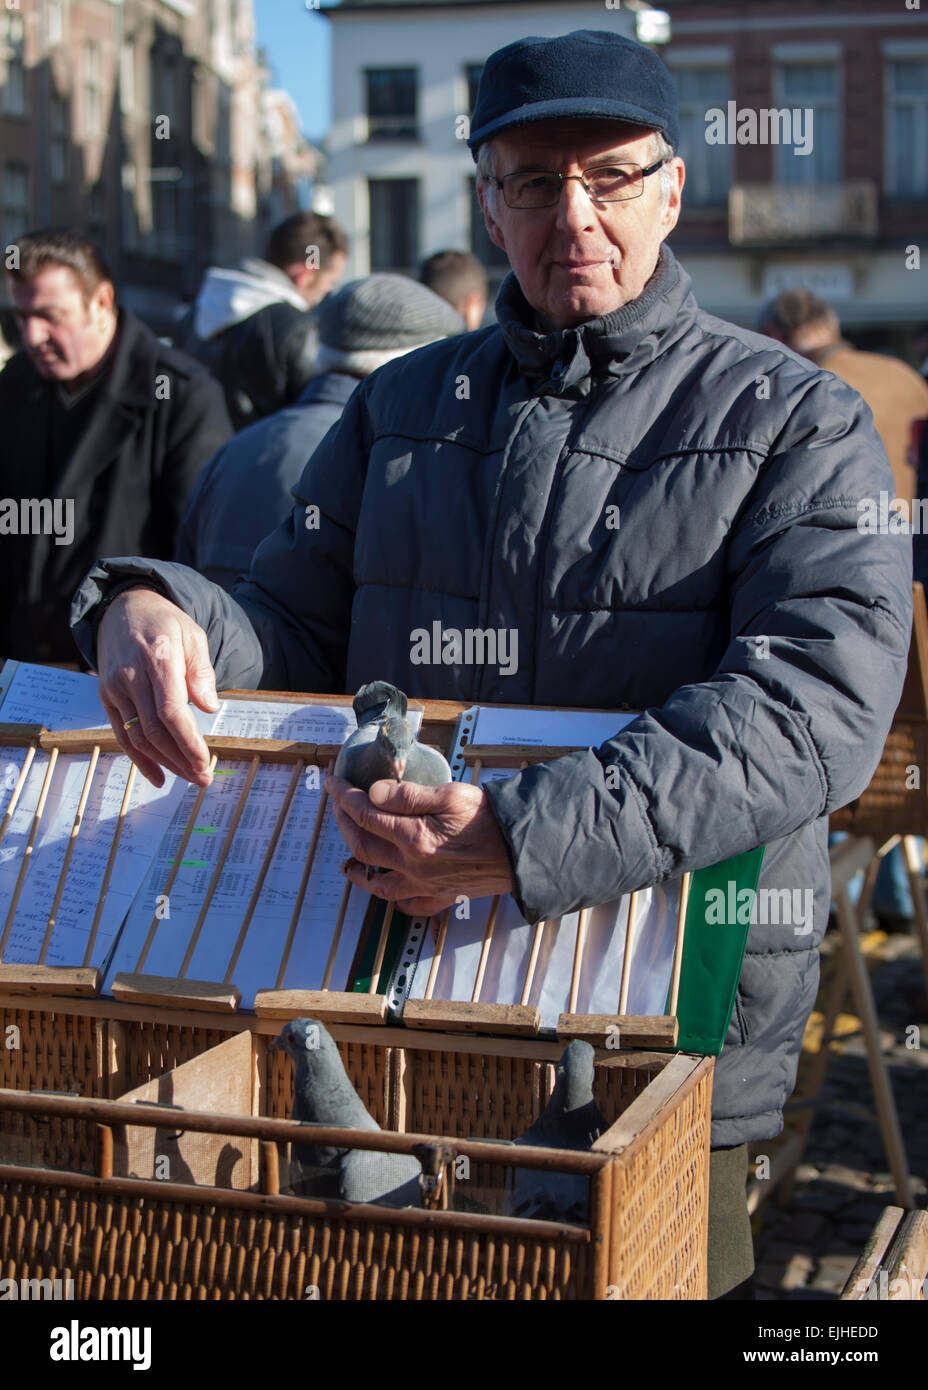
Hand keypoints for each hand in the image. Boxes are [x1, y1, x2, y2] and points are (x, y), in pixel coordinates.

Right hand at [96, 588, 218, 787]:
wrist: (123, 608)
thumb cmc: (165, 623)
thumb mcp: (193, 635)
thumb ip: (201, 672)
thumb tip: (209, 707)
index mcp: (157, 658)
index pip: (171, 711)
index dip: (188, 742)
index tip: (205, 762)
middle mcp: (130, 675)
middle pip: (154, 731)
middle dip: (181, 760)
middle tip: (204, 777)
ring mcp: (114, 687)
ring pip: (137, 737)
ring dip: (164, 763)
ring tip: (189, 777)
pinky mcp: (105, 696)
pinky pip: (121, 734)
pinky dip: (139, 759)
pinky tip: (158, 775)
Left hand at [327, 774, 513, 916]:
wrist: (522, 851)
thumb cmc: (490, 819)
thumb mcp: (451, 794)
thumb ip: (409, 795)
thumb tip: (374, 794)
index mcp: (413, 836)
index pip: (365, 813)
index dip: (344, 797)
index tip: (334, 784)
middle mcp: (412, 865)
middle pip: (362, 847)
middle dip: (344, 824)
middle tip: (339, 807)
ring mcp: (424, 885)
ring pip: (376, 884)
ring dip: (357, 868)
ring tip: (348, 858)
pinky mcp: (440, 897)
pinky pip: (408, 905)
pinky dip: (392, 898)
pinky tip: (389, 887)